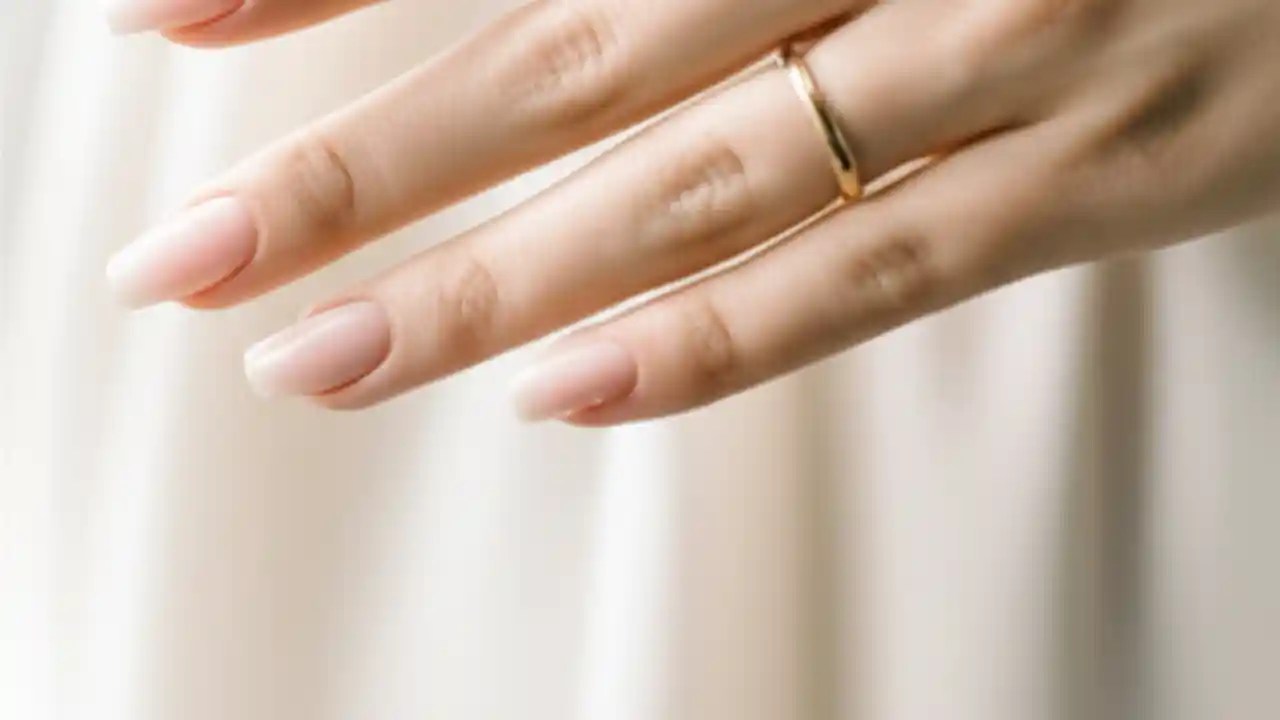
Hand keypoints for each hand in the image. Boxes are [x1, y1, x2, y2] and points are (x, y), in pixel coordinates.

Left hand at [105, 0, 1279, 423]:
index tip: (174, 16)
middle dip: (368, 164)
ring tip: (327, 359)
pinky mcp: (1102, 175)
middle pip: (577, 49)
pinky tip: (566, 392)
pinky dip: (717, 340)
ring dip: (495, 283)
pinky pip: (879, 276)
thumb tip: (561, 4)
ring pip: (700, 183)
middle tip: (194, 256)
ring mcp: (1007, 50)